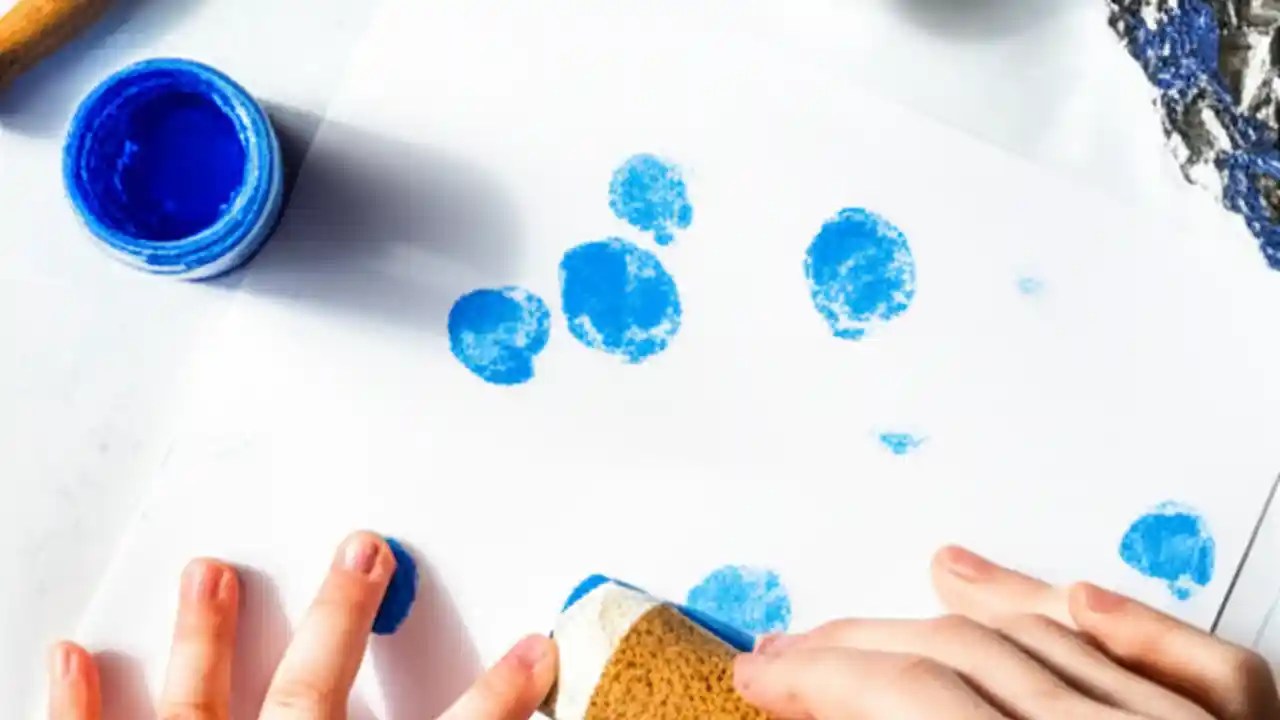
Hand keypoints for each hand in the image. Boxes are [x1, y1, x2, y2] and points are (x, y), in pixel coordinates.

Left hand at [46, 531, 556, 719]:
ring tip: (208, 571)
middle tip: (364, 549)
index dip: (495, 698)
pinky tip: (73, 652)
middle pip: (312, 699)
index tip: (538, 648)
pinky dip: (80, 706)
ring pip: (199, 709)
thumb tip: (517, 713)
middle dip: (341, 618)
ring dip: (205, 636)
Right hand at [734, 546, 1279, 718]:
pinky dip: (1137, 626)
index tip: (758, 676)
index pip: (907, 699)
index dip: (817, 677)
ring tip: (921, 577)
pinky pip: (1203, 668)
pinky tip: (1082, 595)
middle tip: (791, 651)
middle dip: (858, 645)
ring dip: (976, 606)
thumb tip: (830, 709)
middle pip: (966, 659)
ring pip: (1065, 640)